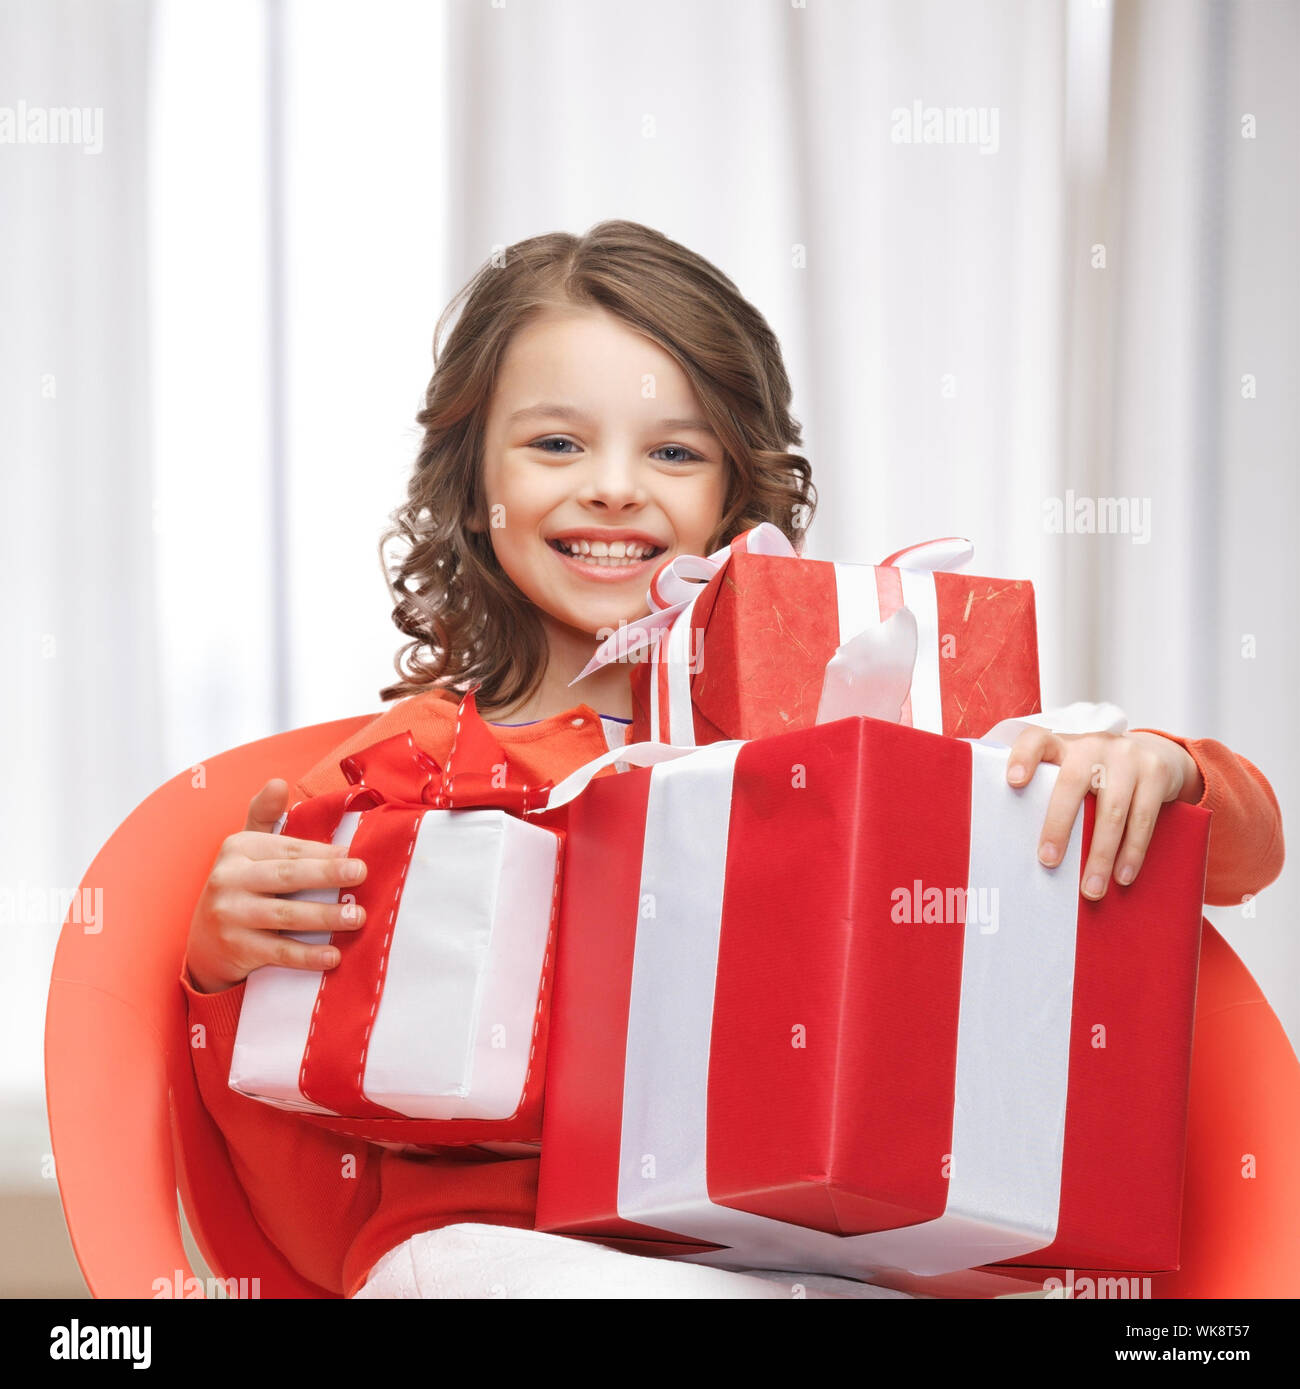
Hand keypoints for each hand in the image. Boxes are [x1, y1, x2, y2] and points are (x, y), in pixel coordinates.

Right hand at [184, 778, 367, 993]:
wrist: (205, 943)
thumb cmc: (241, 887)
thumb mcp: (246, 850)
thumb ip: (264, 817)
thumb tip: (277, 782)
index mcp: (238, 850)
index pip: (288, 849)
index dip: (323, 852)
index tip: (355, 854)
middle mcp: (229, 879)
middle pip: (287, 876)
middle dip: (327, 875)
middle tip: (362, 873)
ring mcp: (230, 915)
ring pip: (285, 915)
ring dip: (325, 916)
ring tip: (357, 916)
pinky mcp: (236, 948)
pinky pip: (278, 952)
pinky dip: (307, 955)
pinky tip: (333, 955)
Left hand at [1004, 729, 1200, 898]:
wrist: (1155, 753)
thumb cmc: (1097, 771)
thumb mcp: (1071, 766)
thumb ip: (1046, 786)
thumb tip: (1013, 840)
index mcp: (1063, 743)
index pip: (1036, 740)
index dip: (1023, 757)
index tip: (1012, 781)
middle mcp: (1093, 745)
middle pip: (1071, 783)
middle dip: (1059, 826)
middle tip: (1048, 861)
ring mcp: (1127, 757)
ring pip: (1111, 811)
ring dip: (1100, 855)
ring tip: (1091, 889)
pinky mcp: (1156, 773)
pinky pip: (1142, 819)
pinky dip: (1132, 852)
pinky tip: (1122, 876)